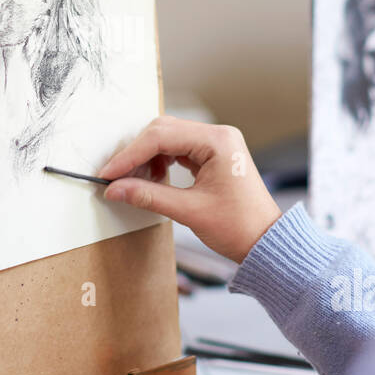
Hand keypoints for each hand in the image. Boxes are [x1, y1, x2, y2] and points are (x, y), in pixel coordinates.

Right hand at [98, 116, 281, 263]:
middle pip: (162, 131)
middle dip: (136, 154)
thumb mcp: (189, 211)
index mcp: (217, 141)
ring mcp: (216, 144)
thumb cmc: (239, 227)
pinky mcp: (212, 155)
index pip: (161, 137)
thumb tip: (115, 189)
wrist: (265, 242)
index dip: (130, 155)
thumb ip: (149, 196)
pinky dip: (159, 162)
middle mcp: (217, 135)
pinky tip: (150, 179)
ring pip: (168, 139)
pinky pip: (178, 150)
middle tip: (114, 177)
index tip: (108, 173)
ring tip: (131, 182)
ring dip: (146, 158)